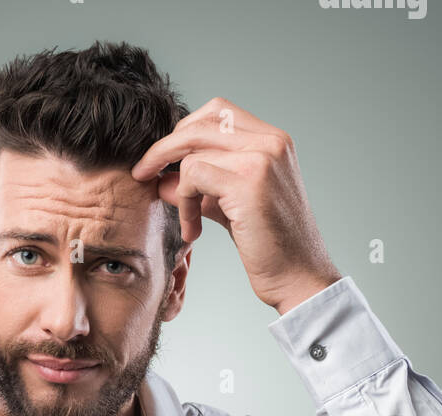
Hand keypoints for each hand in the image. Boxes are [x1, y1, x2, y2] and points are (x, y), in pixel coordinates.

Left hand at [130, 97, 340, 314]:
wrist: (298, 278)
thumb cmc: (270, 247)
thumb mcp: (230, 208)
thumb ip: (200, 188)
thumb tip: (160, 179)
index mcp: (274, 141)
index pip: (219, 111)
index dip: (185, 131)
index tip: (163, 159)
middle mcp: (272, 142)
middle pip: (202, 121)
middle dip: (165, 147)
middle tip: (143, 173)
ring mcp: (262, 158)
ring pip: (193, 151)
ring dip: (178, 188)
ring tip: (188, 223)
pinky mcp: (248, 183)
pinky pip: (193, 176)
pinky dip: (184, 204)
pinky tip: (194, 231)